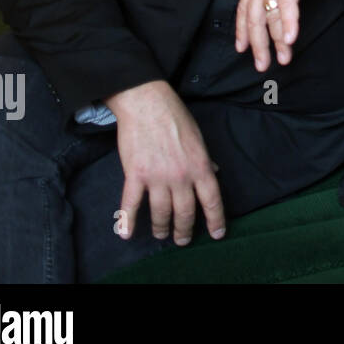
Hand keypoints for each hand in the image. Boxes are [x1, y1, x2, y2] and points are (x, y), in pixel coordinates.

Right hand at [107, 80, 224, 245]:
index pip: (212, 200)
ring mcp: (157, 177)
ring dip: (161, 227)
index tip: (217, 234)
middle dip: (184, 230)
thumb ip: (205, 159)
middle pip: (185, 212)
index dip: (215, 219)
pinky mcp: (135, 175)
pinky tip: (126, 234)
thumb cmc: (175, 117)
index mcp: (200, 166)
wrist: (148, 103)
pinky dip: (128, 220)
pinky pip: (131, 204)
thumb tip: (214, 172)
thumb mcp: (198, 138)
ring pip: (161, 212)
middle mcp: (181, 176)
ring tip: (161, 234)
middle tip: (182, 240)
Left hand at [234, 0, 343, 72]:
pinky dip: (289, 24)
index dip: (242, 30)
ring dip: (276, 40)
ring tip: (283, 59)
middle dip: (257, 45)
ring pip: (270, 16)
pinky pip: (287, 5)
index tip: (242, 49)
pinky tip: (291, 39)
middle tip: (262, 65)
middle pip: (253, 18)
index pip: (243, 7)